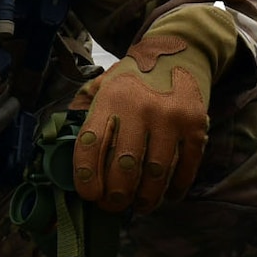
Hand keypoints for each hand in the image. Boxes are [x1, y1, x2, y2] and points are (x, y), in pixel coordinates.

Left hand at [73, 9, 235, 211]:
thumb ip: (83, 112)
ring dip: (144, 199)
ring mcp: (172, 118)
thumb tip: (59, 149)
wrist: (181, 51)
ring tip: (137, 205)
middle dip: (115, 196)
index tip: (88, 195)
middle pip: (124, 167)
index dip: (86, 177)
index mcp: (113, 98)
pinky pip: (185, 169)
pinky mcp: (197, 127)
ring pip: (155, 175)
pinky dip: (173, 189)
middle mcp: (142, 107)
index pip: (91, 144)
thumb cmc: (136, 77)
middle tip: (112, 204)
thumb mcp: (104, 84)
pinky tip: (165, 194)